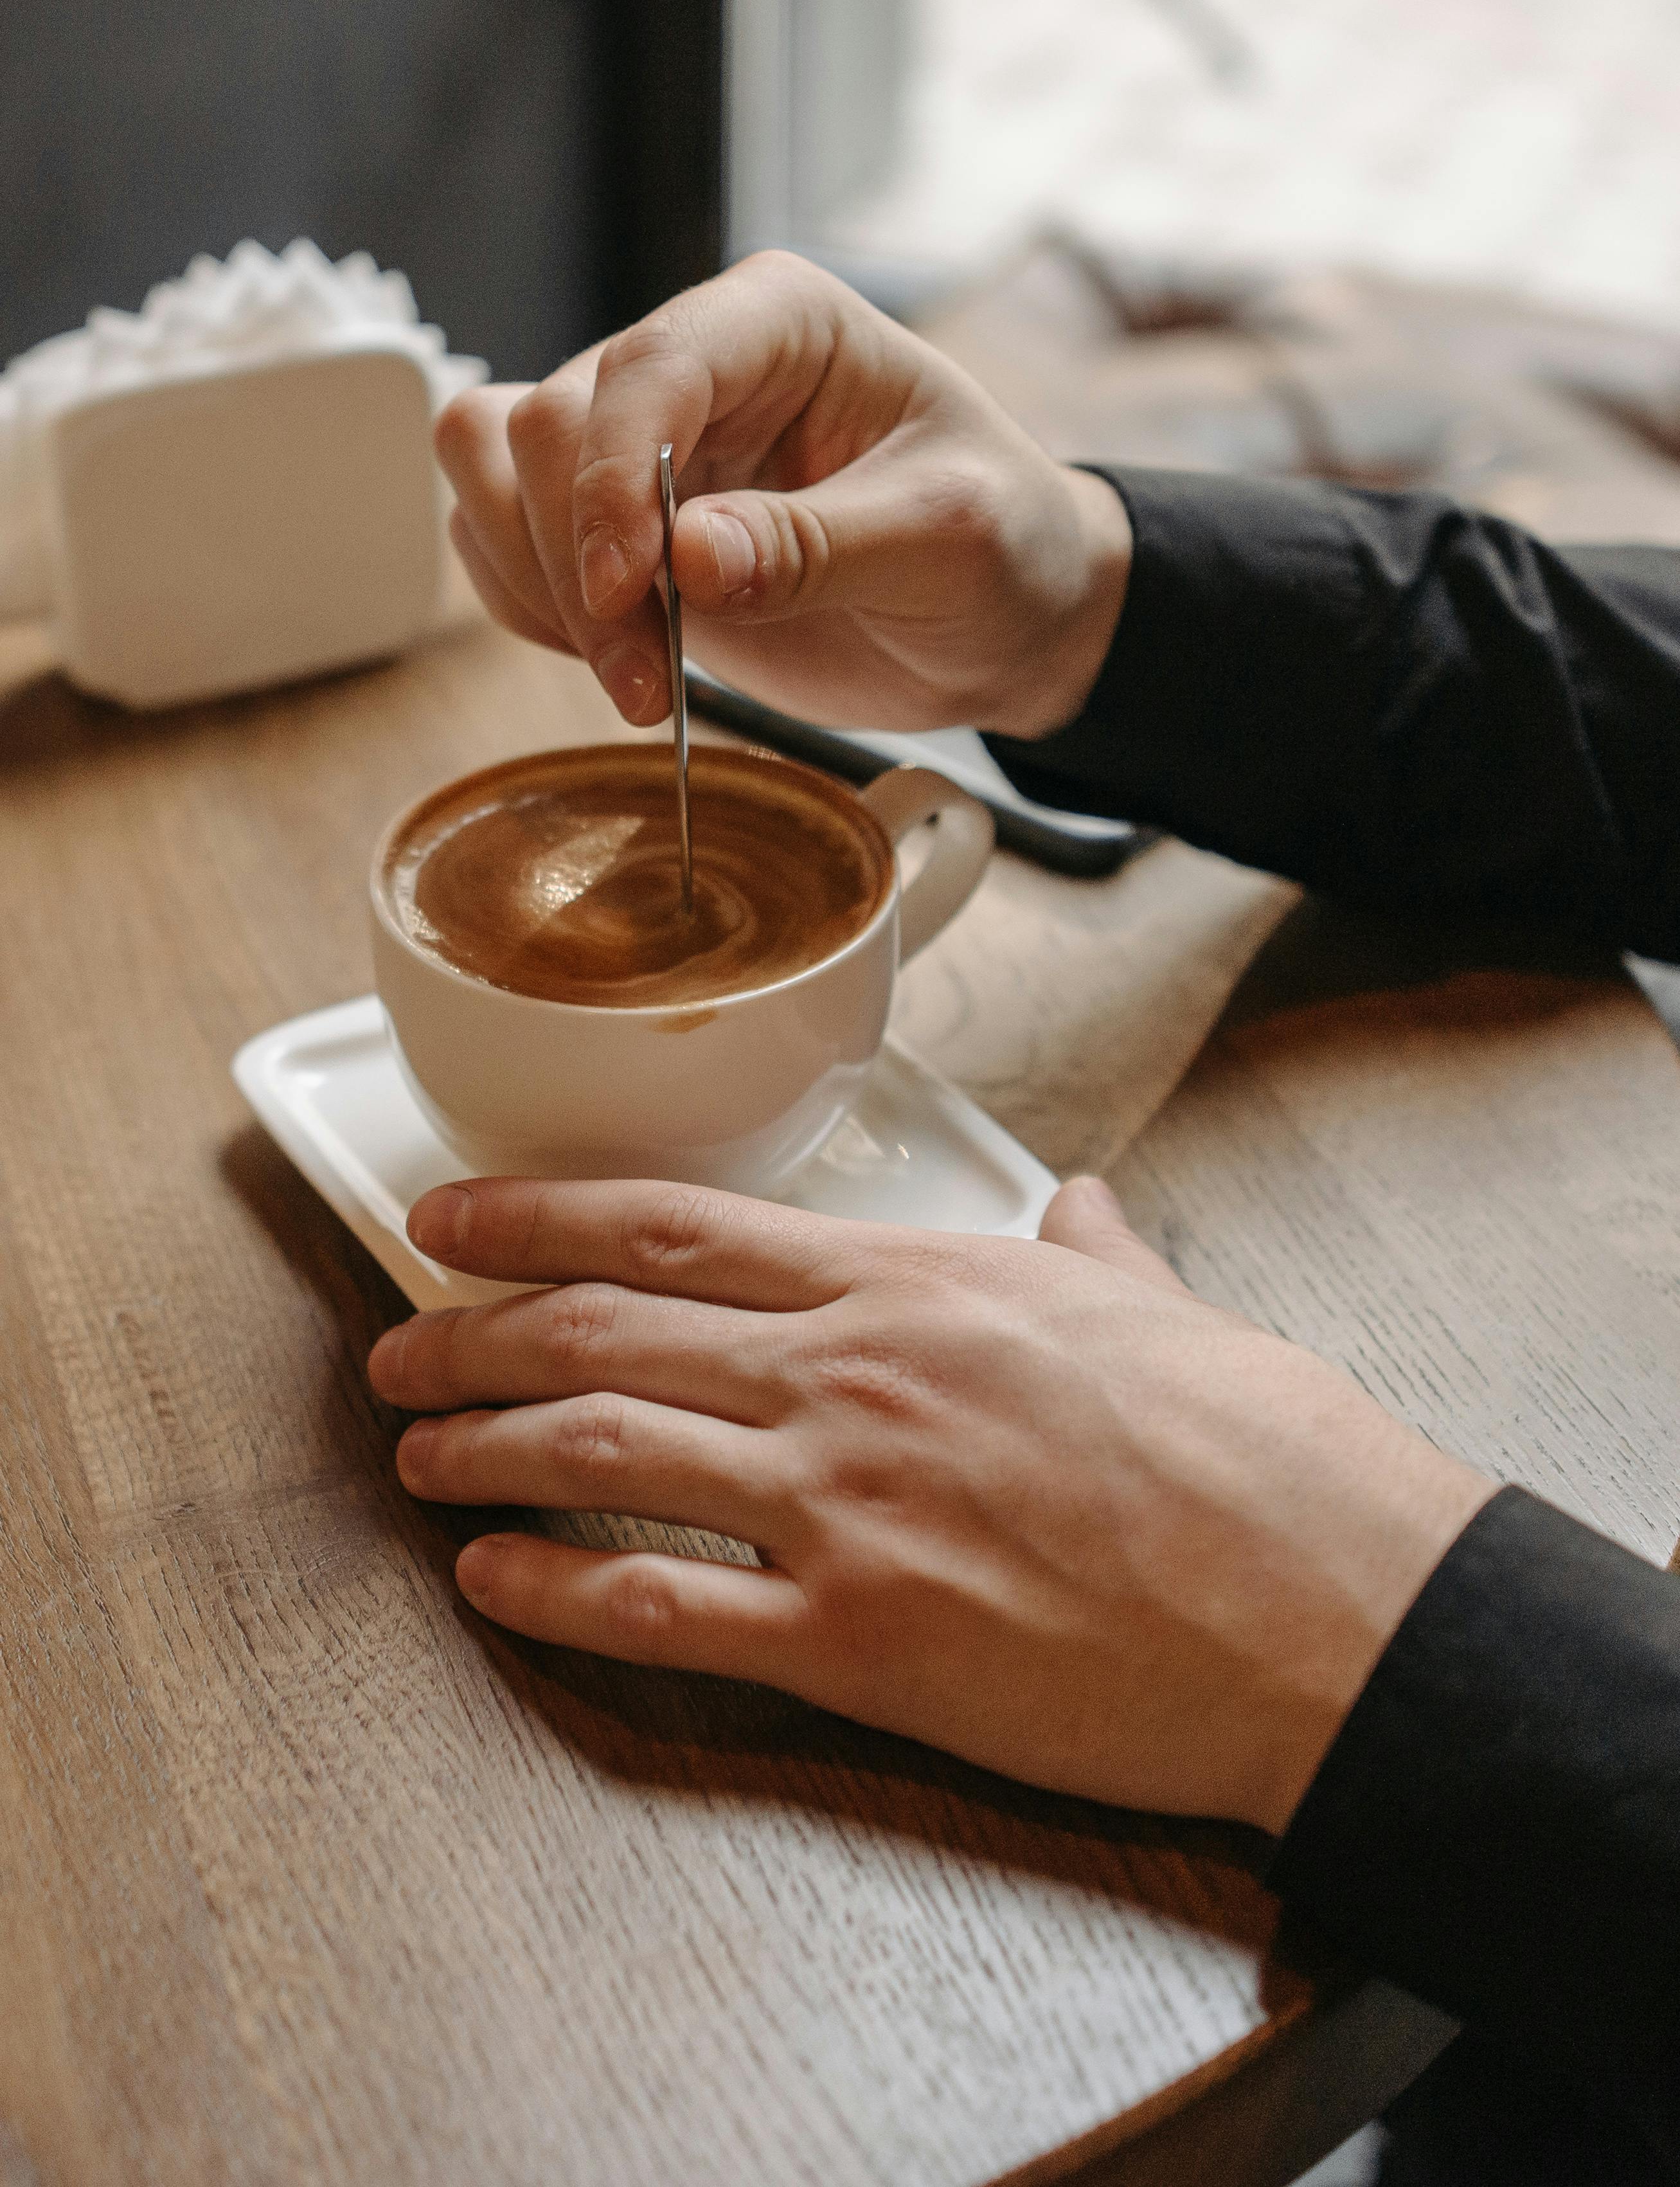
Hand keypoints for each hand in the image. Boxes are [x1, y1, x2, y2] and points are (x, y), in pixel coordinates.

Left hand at [369, 1174, 1492, 1834]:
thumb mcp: (1159, 1309)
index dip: (536, 1219)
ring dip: (483, 1447)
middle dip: (472, 1333)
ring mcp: (841, 1504)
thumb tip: (1082, 1207)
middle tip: (397, 1346)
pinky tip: (492, 1580)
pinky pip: (657, 1607)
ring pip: (601, 1452)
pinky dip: (553, 1590)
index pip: (673, 1227)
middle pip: (601, 1332)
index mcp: (913, 1282)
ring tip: (415, 1452)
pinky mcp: (856, 1640)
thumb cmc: (1253, 1453)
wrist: (1324, 1598)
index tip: (450, 1219)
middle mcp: (849, 1375)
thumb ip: (1092, 1248)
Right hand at [433, 250, 1130, 739]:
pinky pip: (503, 538)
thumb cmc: (1000, 551)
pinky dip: (530, 606)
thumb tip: (687, 559)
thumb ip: (818, 546)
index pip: (645, 370)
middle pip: (545, 425)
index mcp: (780, 323)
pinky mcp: (615, 523)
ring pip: (494, 470)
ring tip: (635, 678)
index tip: (627, 593)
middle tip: (645, 678)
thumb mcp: (947, 545)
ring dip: (536, 582)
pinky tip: (615, 659)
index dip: (611, 482)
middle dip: (575, 561)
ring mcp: (643, 444)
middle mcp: (696, 365)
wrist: (1001, 623)